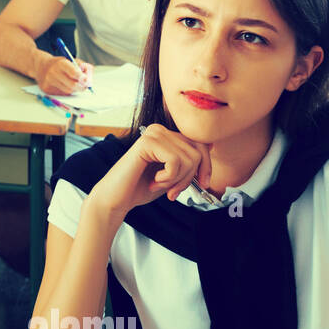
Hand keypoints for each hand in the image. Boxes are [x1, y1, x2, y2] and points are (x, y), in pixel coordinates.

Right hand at [37, 54, 92, 95]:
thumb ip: (82, 66)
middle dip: (81, 87)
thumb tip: (89, 77)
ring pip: (68, 91)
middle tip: (85, 86)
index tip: (87, 80)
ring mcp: (49, 82)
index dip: (82, 77)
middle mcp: (53, 73)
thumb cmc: (59, 64)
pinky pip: (62, 94)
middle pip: (72, 85)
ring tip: (75, 84)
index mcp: (60, 64)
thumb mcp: (70, 60)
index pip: (73, 72)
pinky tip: (64, 85)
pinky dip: (66, 91)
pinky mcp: (47, 89)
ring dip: (75, 89)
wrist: (41, 67)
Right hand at [86, 123, 212, 220]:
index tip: (201, 184)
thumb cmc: (141, 187)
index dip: (206, 166)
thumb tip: (211, 144)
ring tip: (160, 185)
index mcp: (166, 135)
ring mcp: (153, 134)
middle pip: (198, 152)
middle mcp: (160, 130)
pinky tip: (154, 181)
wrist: (117, 199)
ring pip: (188, 158)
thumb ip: (188, 160)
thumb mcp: (173, 174)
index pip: (201, 144)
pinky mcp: (147, 142)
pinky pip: (175, 161)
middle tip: (173, 192)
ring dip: (177, 180)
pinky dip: (168, 178)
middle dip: (189, 177)